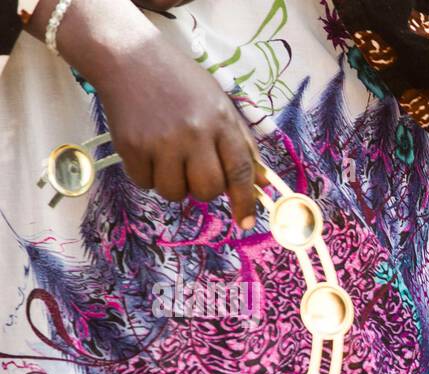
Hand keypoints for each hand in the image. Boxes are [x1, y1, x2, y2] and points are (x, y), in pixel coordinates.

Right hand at [85, 29, 262, 229]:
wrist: (128, 57)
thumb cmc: (180, 82)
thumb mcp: (220, 104)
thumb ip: (242, 143)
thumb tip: (262, 183)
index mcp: (220, 122)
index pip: (240, 171)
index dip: (245, 201)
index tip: (246, 221)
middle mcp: (193, 133)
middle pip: (208, 190)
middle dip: (204, 190)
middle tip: (194, 171)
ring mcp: (161, 141)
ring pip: (175, 193)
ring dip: (174, 184)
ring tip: (169, 158)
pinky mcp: (131, 146)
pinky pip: (145, 184)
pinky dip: (148, 175)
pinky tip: (147, 150)